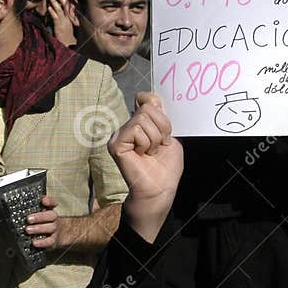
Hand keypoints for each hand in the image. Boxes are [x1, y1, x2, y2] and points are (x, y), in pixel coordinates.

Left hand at [26, 195, 58, 248]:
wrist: (61, 234)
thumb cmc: (45, 222)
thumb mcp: (41, 214)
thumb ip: (34, 208)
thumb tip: (19, 204)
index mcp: (50, 210)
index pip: (53, 203)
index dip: (50, 201)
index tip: (43, 200)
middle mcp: (54, 219)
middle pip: (51, 215)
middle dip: (40, 217)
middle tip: (28, 219)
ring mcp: (55, 230)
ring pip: (50, 228)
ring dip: (38, 228)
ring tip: (27, 230)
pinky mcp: (53, 240)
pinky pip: (49, 241)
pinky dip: (42, 242)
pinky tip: (34, 242)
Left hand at [47, 0, 75, 45]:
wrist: (68, 44)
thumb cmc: (67, 35)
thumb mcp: (67, 25)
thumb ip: (64, 18)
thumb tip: (58, 11)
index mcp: (70, 17)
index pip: (69, 6)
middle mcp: (68, 18)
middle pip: (65, 5)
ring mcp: (64, 22)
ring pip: (60, 9)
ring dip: (54, 2)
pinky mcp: (59, 26)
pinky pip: (56, 17)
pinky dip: (52, 12)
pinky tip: (49, 8)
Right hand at [109, 92, 183, 242]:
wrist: (160, 189)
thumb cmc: (166, 168)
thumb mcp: (171, 137)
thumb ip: (162, 118)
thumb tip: (153, 100)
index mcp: (142, 123)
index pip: (146, 98)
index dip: (157, 105)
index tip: (165, 126)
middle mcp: (129, 126)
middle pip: (148, 107)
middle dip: (162, 127)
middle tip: (159, 146)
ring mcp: (120, 134)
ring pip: (143, 118)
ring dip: (155, 138)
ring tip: (151, 153)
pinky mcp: (116, 143)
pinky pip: (136, 130)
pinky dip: (146, 143)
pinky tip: (142, 155)